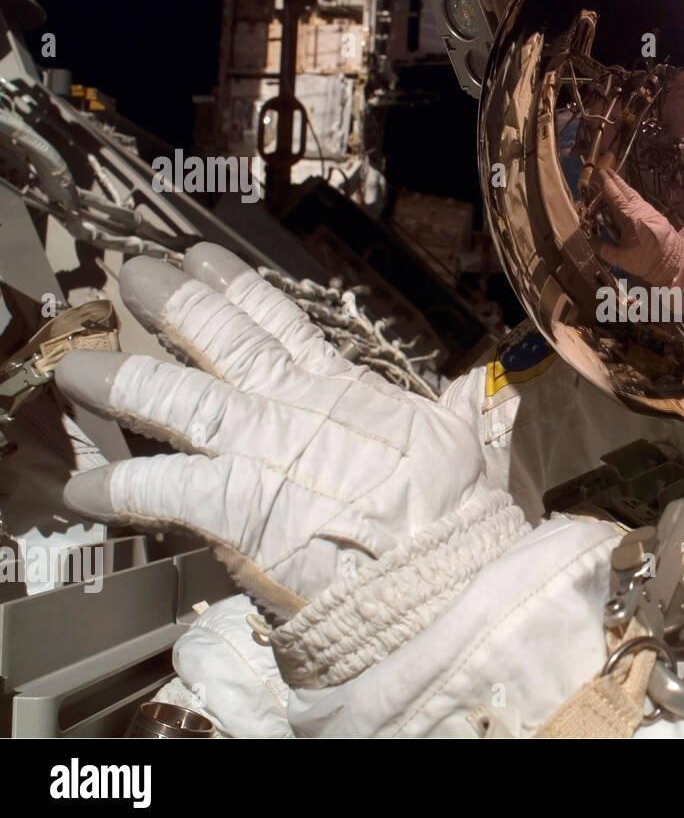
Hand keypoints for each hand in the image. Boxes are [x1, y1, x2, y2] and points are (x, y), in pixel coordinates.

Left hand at [57, 244, 485, 622]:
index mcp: (339, 387)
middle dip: (173, 303)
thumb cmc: (453, 506)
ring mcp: (256, 447)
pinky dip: (117, 487)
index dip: (239, 287)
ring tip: (78, 365)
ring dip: (123, 380)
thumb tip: (472, 390)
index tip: (206, 258)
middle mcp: (288, 404)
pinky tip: (80, 487)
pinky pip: (156, 488)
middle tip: (134, 274)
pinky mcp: (231, 502)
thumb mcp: (455, 437)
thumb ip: (450, 409)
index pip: (279, 323)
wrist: (436, 560)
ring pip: (174, 396)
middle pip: (218, 338)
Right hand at [594, 168, 683, 285]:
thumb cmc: (646, 260)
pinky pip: (638, 199)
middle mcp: (640, 211)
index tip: (600, 174)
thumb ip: (603, 249)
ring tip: (613, 178)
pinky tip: (626, 193)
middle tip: (605, 170)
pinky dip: (630, 193)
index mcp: (631, 219)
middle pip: (626, 191)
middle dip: (615, 180)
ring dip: (623, 185)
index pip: (616, 198)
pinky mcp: (654, 214)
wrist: (673, 261)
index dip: (608, 186)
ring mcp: (648, 211)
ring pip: (633, 194)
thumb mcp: (621, 259)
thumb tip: (589, 240)